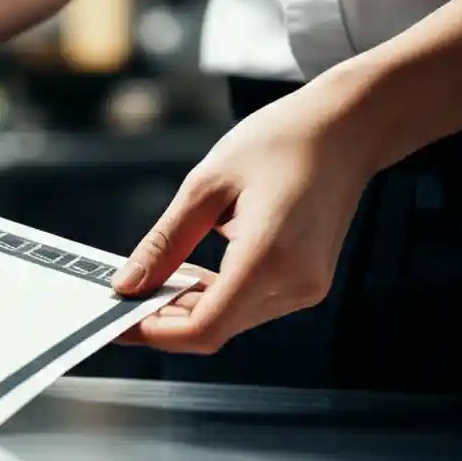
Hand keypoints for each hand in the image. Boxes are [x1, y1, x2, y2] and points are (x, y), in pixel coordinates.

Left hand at [113, 74, 379, 353]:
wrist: (345, 129)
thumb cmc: (282, 141)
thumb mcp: (206, 185)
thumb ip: (164, 242)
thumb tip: (128, 283)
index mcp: (269, 256)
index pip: (204, 327)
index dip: (153, 331)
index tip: (116, 319)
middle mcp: (294, 282)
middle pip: (213, 329)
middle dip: (161, 319)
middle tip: (121, 296)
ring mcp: (306, 287)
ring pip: (229, 321)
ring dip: (185, 308)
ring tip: (152, 277)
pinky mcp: (306, 283)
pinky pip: (247, 305)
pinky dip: (211, 297)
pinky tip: (188, 272)